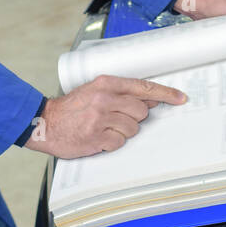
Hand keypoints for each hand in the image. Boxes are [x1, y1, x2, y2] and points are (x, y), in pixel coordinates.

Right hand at [24, 74, 186, 157]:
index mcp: (106, 83)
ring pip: (132, 129)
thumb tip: (147, 101)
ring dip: (122, 132)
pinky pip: (119, 142)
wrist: (45, 122)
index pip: (143, 87)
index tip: (180, 98)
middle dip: (134, 118)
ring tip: (104, 128)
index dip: (165, 94)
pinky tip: (98, 138)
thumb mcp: (94, 91)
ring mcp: (100, 118)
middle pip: (140, 111)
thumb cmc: (71, 108)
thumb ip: (119, 93)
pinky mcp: (96, 137)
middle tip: (116, 119)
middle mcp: (105, 99)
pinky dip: (112, 143)